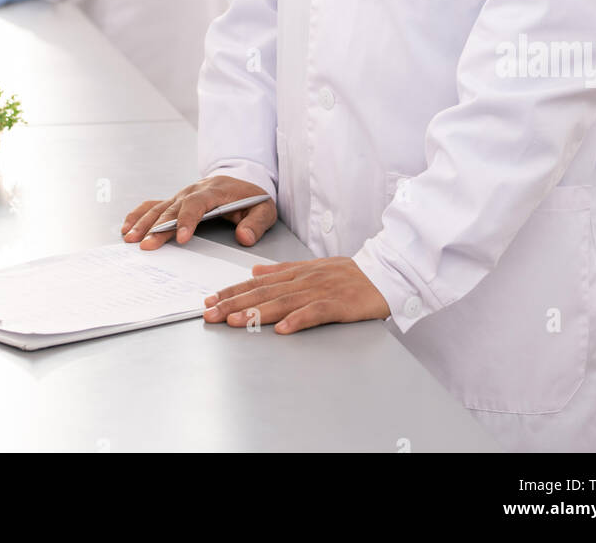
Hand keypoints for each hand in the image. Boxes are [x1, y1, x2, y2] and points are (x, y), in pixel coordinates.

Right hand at [121, 175, 276, 249]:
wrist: (243, 179)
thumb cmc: (252, 198)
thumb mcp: (264, 209)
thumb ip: (256, 224)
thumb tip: (244, 237)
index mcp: (215, 191)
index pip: (198, 204)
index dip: (188, 220)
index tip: (181, 238)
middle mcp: (194, 191)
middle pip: (173, 208)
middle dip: (159, 227)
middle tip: (146, 244)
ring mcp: (182, 195)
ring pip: (160, 207)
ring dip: (144, 222)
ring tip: (130, 238)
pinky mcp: (176, 200)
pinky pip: (154, 204)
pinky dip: (140, 213)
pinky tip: (128, 225)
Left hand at [202, 256, 390, 333]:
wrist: (385, 272)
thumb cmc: (350, 274)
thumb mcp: (314, 266)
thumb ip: (283, 270)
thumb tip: (255, 271)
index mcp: (297, 272)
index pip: (257, 283)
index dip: (233, 291)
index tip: (211, 300)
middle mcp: (304, 280)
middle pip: (264, 292)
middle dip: (235, 303)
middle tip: (210, 313)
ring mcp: (321, 291)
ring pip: (284, 302)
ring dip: (257, 312)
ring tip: (235, 321)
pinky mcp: (339, 304)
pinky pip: (316, 313)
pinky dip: (299, 320)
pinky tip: (283, 330)